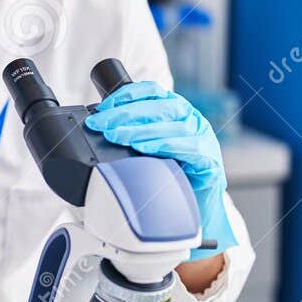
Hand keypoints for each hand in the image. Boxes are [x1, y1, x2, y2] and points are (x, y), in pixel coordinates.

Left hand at [84, 81, 235, 258]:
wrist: (194, 210)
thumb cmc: (168, 176)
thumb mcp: (144, 151)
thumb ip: (126, 138)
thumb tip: (92, 134)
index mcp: (173, 111)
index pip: (150, 92)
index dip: (125, 96)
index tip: (102, 107)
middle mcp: (190, 119)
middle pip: (158, 107)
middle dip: (125, 114)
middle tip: (100, 125)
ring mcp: (202, 138)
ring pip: (172, 125)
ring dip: (141, 130)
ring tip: (117, 137)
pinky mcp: (209, 161)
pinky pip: (190, 149)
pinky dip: (167, 146)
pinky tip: (147, 149)